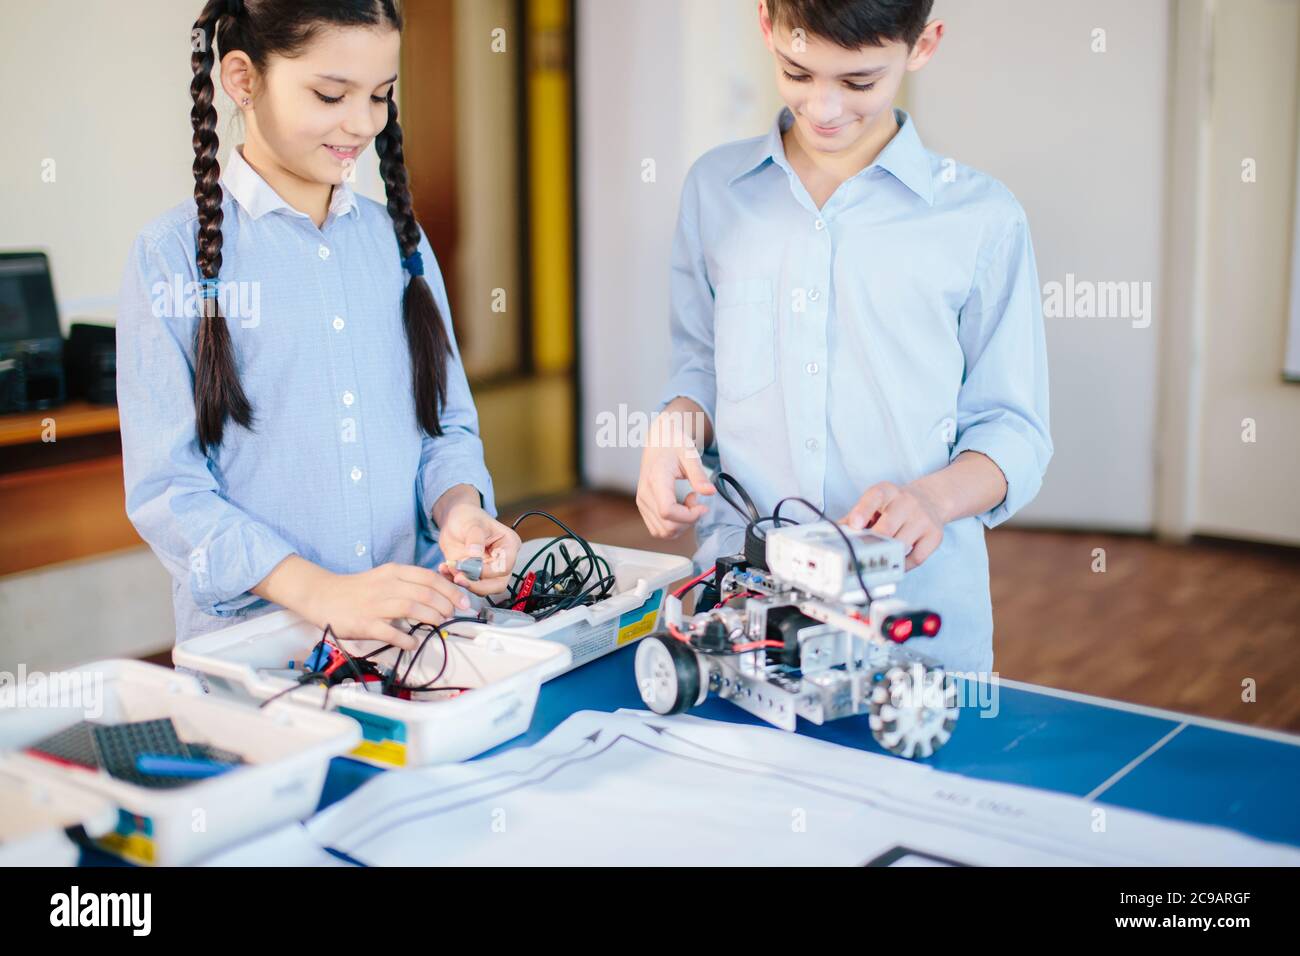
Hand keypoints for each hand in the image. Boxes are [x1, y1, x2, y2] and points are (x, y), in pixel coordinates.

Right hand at [305, 562, 472, 650]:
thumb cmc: (357, 589)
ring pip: (413, 609)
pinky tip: (414, 642)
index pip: (430, 578)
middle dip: (446, 606)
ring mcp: (376, 605)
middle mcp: (387, 586)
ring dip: (432, 619)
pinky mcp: (365, 623)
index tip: (463, 602)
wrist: (322, 595)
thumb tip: (438, 595)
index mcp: (394, 572)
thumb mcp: (385, 577)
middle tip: (452, 616)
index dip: (451, 590)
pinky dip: (407, 638)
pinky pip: (391, 632)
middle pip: (426, 594)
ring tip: (438, 625)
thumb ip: (409, 583)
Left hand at [434, 499, 520, 595]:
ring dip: (463, 582)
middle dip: (477, 585)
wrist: (454, 521)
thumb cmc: (467, 517)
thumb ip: (475, 539)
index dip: (488, 572)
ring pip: (482, 589)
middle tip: (458, 578)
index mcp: (508, 545)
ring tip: (448, 567)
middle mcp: (501, 561)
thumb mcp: (471, 523)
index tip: (470, 566)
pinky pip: (466, 585)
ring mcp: (487, 570)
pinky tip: (444, 568)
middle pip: (497, 584)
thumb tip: (475, 555)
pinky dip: (453, 580)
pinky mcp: (473, 575)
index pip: (504, 567)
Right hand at [636, 409, 715, 538]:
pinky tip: (680, 507)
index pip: (668, 511)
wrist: (659, 440)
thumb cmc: (674, 445)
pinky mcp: (643, 507)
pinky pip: (658, 529)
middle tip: (696, 500)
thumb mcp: (690, 456)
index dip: (689, 516)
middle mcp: (645, 494)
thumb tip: (710, 492)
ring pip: (663, 532)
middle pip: (667, 526)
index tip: (702, 506)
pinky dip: (673, 525)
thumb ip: (699, 475)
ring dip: (681, 524)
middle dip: (688, 521)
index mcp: (656, 479)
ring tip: (688, 503)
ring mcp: (642, 502)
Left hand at [843, 480, 947, 570]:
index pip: (874, 497)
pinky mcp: (935, 534)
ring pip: (901, 545)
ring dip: (888, 554)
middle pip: (887, 527)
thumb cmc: (894, 506)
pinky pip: (917, 558)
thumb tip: (833, 533)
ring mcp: (923, 518)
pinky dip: (904, 565)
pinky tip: (897, 561)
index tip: (854, 525)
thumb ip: (854, 517)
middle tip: (863, 552)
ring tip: (881, 555)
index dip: (862, 511)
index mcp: (887, 492)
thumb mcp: (874, 504)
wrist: (930, 499)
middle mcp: (906, 502)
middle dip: (873, 542)